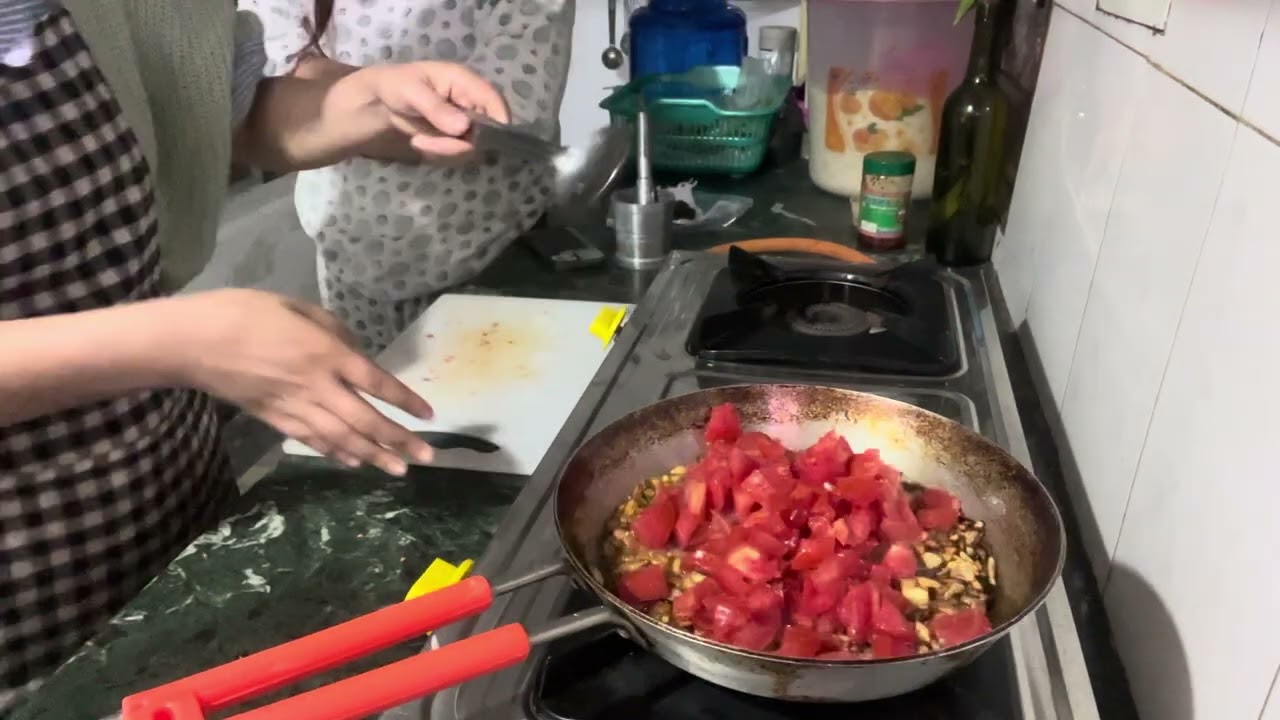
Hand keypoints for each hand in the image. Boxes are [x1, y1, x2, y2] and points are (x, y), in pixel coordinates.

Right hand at [175, 289, 434, 474]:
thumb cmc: (244, 312)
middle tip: (428, 458)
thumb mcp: (296, 307)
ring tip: (399, 470)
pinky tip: (354, 462)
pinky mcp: (274, 420)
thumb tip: (355, 349)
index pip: (376, 382)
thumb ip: (332, 328)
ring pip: (343, 438)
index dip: (405, 401)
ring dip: (374, 456)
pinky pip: (313, 440)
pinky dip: (336, 453)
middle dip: (399, 440)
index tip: (428, 416)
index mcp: (326, 353)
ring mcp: (295, 407)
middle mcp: (317, 386)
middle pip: (366, 420)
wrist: (193, 341)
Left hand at [345, 61, 509, 157]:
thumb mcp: (410, 91)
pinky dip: (439, 153)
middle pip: (487, 130)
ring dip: (445, 150)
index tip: (485, 143)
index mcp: (464, 80)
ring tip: (418, 141)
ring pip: (472, 146)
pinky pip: (458, 153)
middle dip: (459, 143)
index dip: (499, 121)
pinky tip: (420, 143)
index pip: (494, 99)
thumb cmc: (392, 86)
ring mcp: (464, 121)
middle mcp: (470, 100)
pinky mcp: (455, 137)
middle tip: (427, 144)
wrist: (375, 103)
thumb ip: (436, 109)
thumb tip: (464, 127)